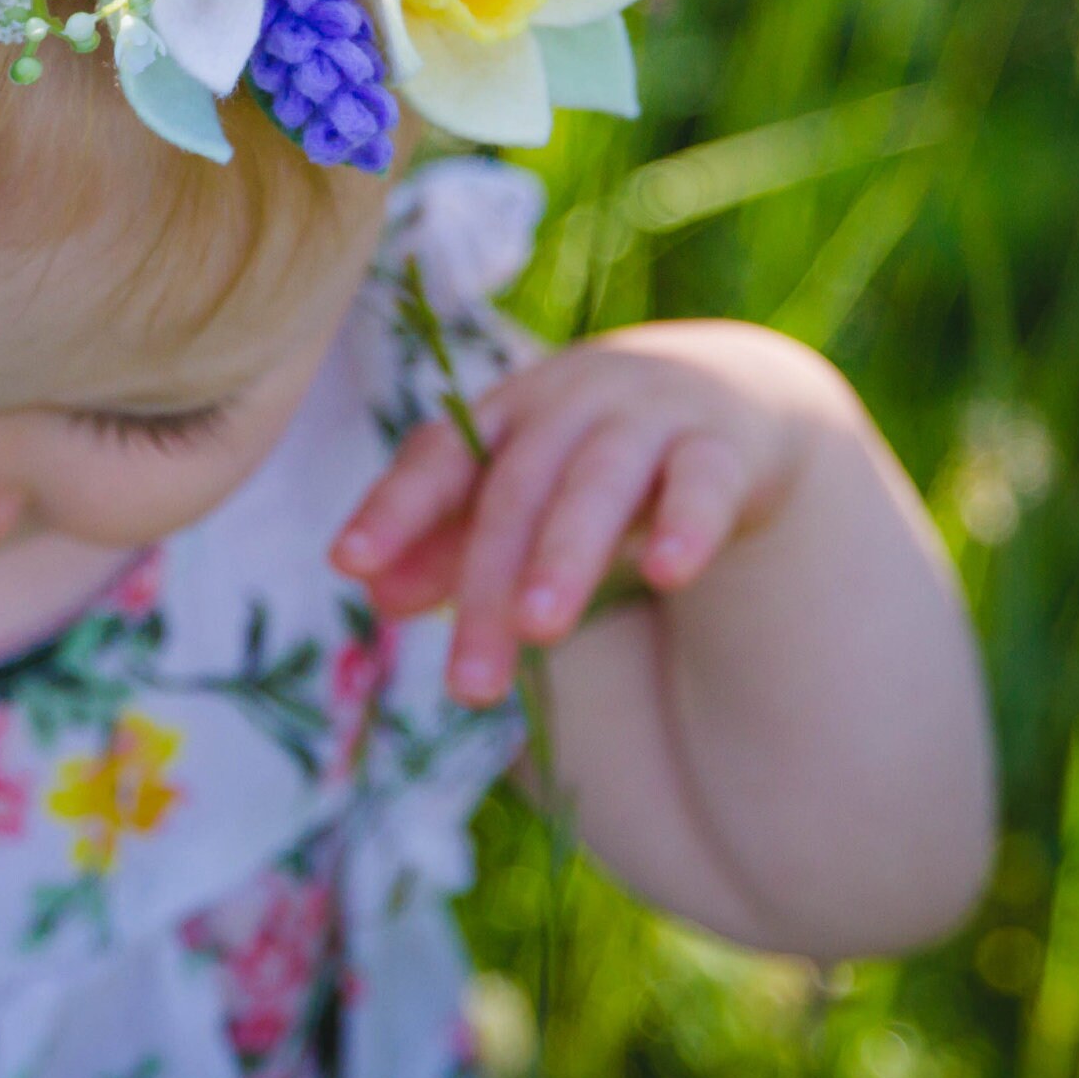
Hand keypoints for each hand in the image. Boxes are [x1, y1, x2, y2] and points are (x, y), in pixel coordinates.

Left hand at [327, 328, 811, 707]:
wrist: (730, 391)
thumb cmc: (595, 453)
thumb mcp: (523, 487)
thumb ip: (452, 539)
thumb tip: (375, 596)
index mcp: (508, 414)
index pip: (441, 458)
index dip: (396, 507)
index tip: (348, 563)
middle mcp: (569, 403)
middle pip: (516, 492)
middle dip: (486, 584)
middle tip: (469, 685)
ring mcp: (648, 417)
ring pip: (599, 483)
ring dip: (565, 553)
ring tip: (539, 629)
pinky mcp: (723, 447)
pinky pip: (702, 483)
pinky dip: (684, 525)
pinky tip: (666, 573)